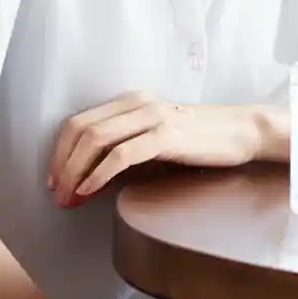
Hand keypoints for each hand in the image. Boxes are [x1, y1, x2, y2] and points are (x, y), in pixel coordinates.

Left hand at [48, 91, 269, 206]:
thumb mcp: (158, 135)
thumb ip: (128, 145)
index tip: (54, 179)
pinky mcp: (167, 136)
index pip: (79, 122)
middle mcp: (138, 103)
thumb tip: (91, 175)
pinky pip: (121, 155)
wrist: (242, 132)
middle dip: (60, 165)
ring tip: (70, 197)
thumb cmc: (202, 139)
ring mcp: (153, 118)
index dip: (59, 152)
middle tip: (57, 194)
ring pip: (95, 140)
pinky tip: (91, 190)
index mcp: (133, 100)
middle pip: (80, 130)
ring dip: (74, 172)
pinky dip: (99, 174)